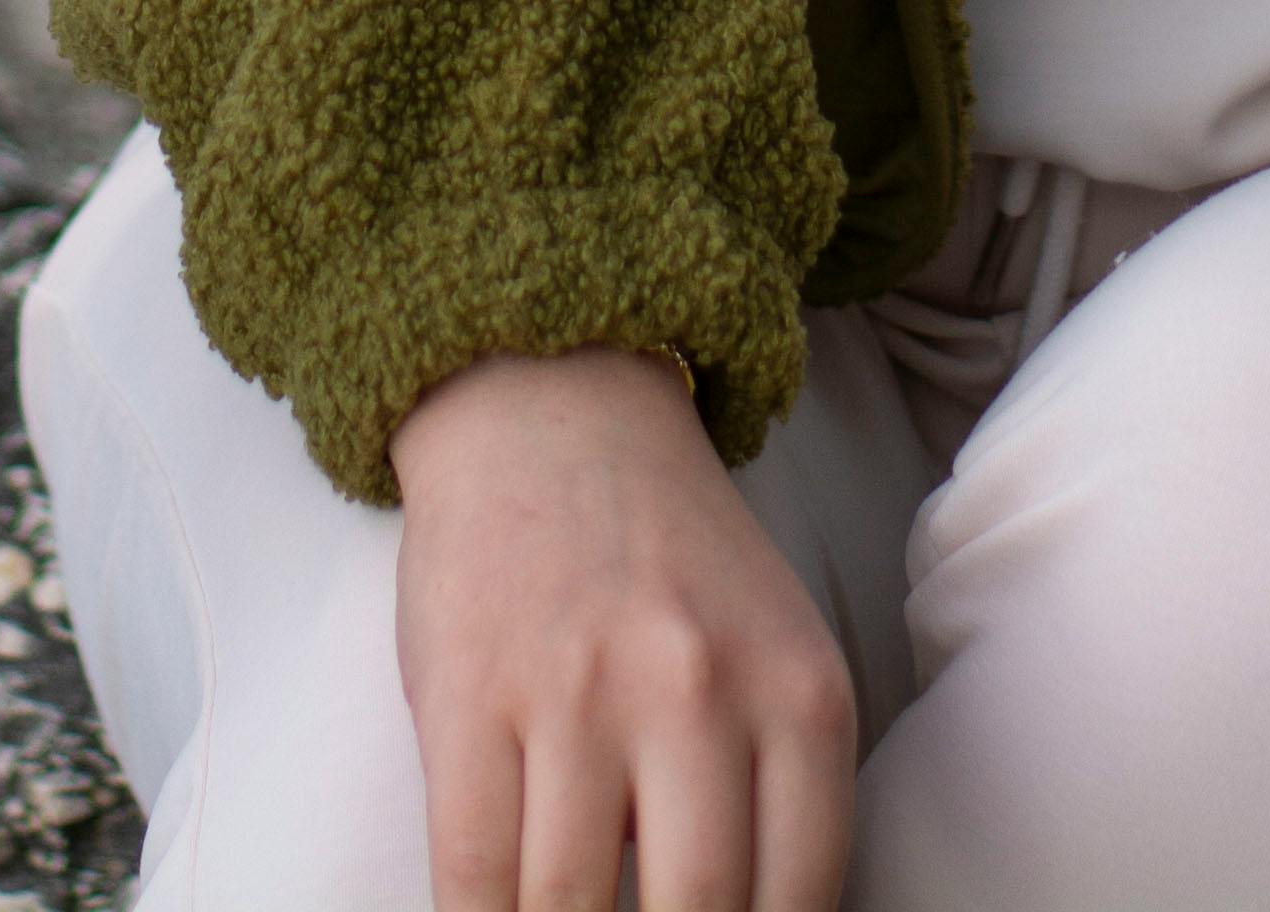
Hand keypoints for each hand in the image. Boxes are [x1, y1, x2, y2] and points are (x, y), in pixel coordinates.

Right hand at [391, 344, 858, 911]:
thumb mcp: (774, 658)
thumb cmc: (672, 570)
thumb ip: (781, 796)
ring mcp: (577, 690)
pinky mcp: (470, 692)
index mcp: (799, 694)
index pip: (797, 902)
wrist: (554, 408)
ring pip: (570, 910)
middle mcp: (698, 690)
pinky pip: (472, 875)